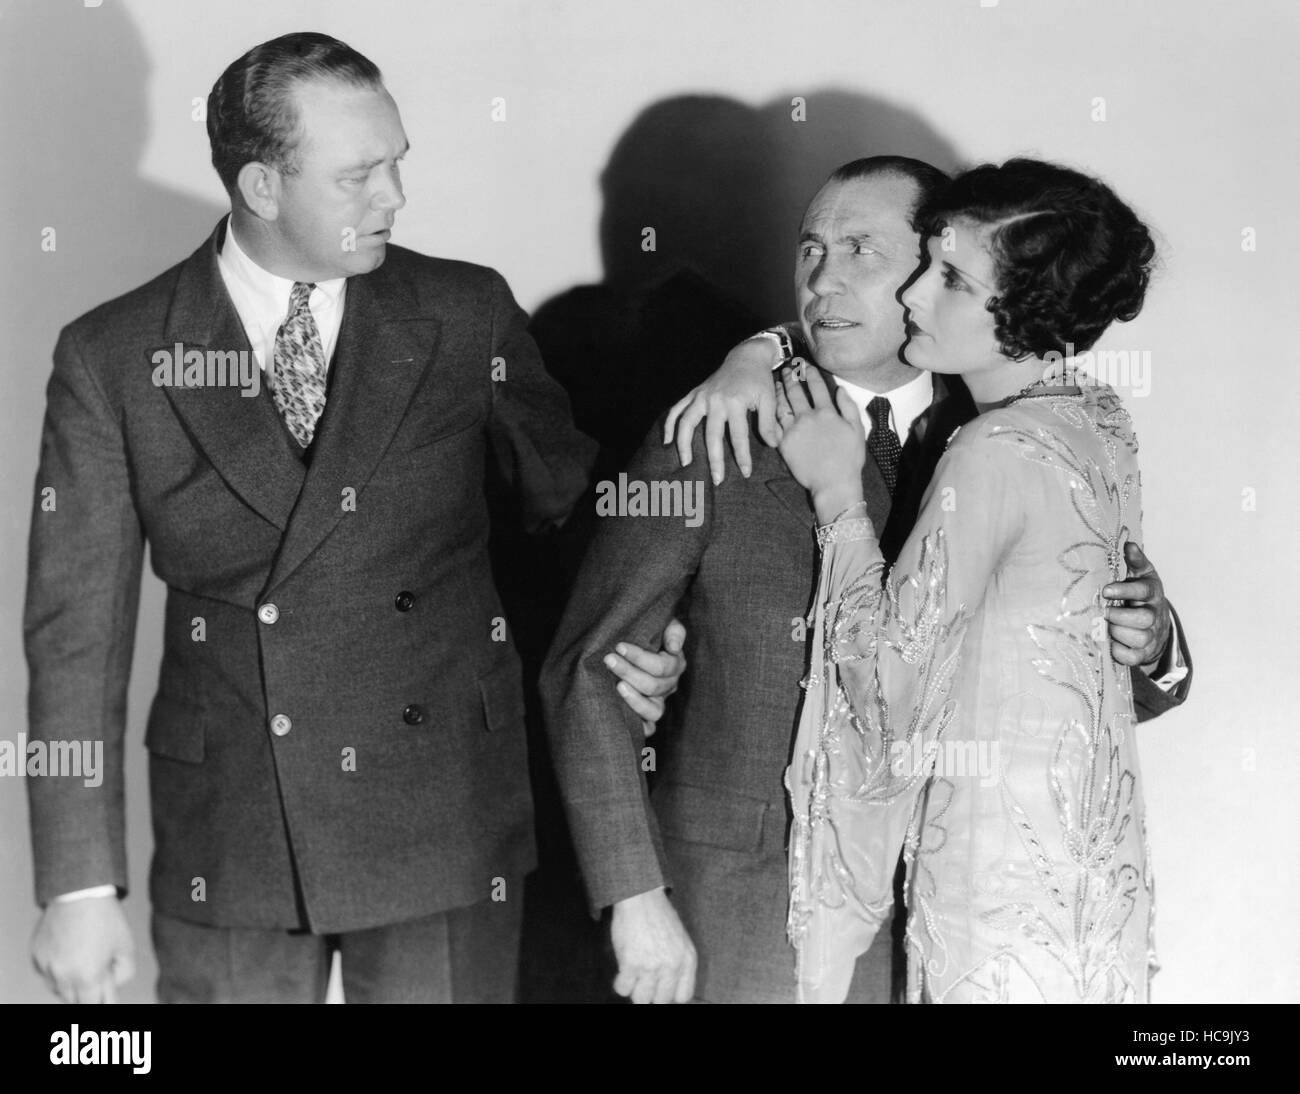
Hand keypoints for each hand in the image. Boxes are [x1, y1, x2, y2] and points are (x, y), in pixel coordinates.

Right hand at [31, 894, 134, 1002]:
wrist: (80, 893)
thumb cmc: (106, 919)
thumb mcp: (126, 947)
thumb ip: (123, 974)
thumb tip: (112, 987)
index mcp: (87, 976)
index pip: (91, 1005)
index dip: (102, 999)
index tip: (106, 991)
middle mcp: (63, 976)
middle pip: (74, 1000)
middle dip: (87, 992)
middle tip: (98, 973)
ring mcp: (47, 967)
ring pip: (58, 989)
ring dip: (71, 982)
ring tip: (84, 959)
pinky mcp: (37, 956)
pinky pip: (47, 973)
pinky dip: (57, 969)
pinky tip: (70, 951)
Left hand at [607, 619, 686, 737]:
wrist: (631, 645)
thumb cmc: (648, 633)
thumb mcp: (664, 624)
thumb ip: (673, 630)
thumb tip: (673, 647)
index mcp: (675, 664)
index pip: (661, 666)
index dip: (640, 657)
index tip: (619, 646)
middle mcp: (669, 685)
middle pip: (654, 686)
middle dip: (629, 672)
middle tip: (608, 660)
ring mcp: (659, 703)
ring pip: (654, 711)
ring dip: (634, 699)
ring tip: (617, 686)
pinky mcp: (648, 717)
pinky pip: (648, 728)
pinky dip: (638, 726)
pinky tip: (622, 715)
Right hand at [610, 887, 696, 1003]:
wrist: (640, 896)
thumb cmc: (658, 914)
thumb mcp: (680, 939)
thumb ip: (678, 963)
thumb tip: (668, 987)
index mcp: (687, 959)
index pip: (683, 996)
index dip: (669, 995)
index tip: (660, 991)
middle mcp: (672, 966)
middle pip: (661, 1000)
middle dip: (650, 994)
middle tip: (643, 983)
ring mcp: (652, 966)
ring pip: (641, 999)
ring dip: (635, 990)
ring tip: (632, 977)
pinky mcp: (631, 963)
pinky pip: (623, 988)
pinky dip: (620, 983)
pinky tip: (623, 972)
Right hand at [663, 335, 783, 482]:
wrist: (746, 356)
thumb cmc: (759, 379)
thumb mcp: (769, 399)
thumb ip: (769, 423)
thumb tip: (772, 445)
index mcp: (735, 402)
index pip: (738, 436)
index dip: (742, 456)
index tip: (745, 473)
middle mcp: (715, 400)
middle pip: (711, 435)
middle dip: (714, 459)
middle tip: (717, 480)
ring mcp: (701, 396)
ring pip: (687, 423)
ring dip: (684, 444)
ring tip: (686, 464)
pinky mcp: (694, 393)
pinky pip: (677, 409)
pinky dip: (669, 424)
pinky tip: (667, 441)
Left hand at [775, 366, 865, 522]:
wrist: (833, 483)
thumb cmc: (849, 459)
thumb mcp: (857, 430)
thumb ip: (849, 407)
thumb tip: (840, 389)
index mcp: (827, 412)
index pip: (817, 387)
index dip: (810, 373)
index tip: (806, 365)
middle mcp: (808, 417)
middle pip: (796, 392)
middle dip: (791, 377)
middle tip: (787, 368)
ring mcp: (794, 430)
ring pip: (782, 405)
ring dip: (779, 391)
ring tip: (777, 382)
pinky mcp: (783, 443)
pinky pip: (774, 423)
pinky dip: (771, 411)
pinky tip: (769, 405)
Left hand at [1102, 543, 1172, 668]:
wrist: (1155, 626)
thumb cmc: (1140, 597)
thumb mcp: (1141, 576)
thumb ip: (1135, 561)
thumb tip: (1128, 543)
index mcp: (1152, 593)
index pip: (1143, 590)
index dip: (1125, 590)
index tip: (1105, 590)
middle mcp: (1154, 615)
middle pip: (1144, 618)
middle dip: (1120, 616)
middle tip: (1105, 612)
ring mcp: (1151, 636)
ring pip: (1139, 638)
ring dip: (1118, 633)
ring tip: (1106, 626)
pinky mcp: (1143, 653)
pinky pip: (1132, 657)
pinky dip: (1119, 652)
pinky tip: (1109, 642)